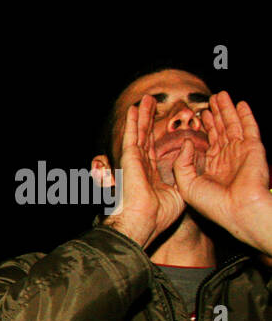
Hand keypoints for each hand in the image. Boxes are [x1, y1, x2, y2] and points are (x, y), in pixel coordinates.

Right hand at [105, 95, 185, 249]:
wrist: (144, 221)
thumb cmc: (160, 214)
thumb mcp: (181, 190)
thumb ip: (185, 169)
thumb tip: (190, 148)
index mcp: (153, 174)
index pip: (156, 149)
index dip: (160, 135)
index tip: (165, 123)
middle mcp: (143, 166)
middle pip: (147, 137)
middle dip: (149, 120)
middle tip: (152, 103)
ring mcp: (135, 161)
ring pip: (139, 133)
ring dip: (141, 115)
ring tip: (145, 99)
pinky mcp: (130, 158)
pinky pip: (132, 136)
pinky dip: (132, 122)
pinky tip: (134, 109)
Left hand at [174, 91, 271, 255]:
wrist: (238, 210)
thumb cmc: (212, 204)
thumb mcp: (186, 184)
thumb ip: (182, 162)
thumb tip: (186, 141)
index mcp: (211, 167)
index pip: (207, 142)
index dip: (203, 128)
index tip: (198, 115)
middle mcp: (226, 158)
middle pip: (220, 130)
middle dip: (215, 114)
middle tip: (209, 100)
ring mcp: (240, 152)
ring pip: (232, 125)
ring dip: (227, 110)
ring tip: (220, 95)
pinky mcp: (253, 148)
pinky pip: (249, 128)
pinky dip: (245, 115)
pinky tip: (240, 104)